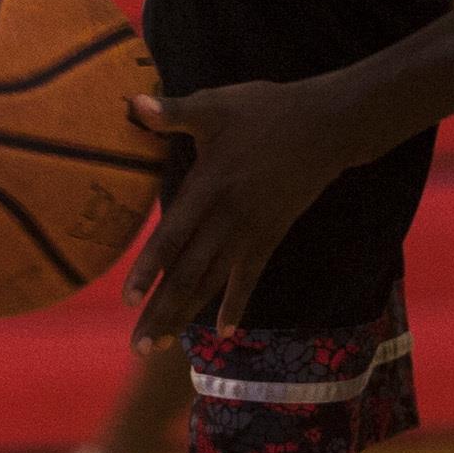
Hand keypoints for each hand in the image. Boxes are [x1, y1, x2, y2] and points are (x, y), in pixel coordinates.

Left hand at [122, 77, 374, 343]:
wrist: (325, 128)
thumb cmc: (265, 111)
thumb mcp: (217, 105)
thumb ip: (174, 112)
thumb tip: (132, 104)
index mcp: (208, 186)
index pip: (173, 235)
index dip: (150, 267)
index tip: (127, 299)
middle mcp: (227, 218)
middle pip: (188, 273)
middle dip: (162, 311)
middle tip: (138, 348)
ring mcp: (250, 232)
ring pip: (212, 283)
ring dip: (186, 315)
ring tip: (161, 347)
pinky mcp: (270, 236)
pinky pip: (249, 278)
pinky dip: (236, 304)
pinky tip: (223, 332)